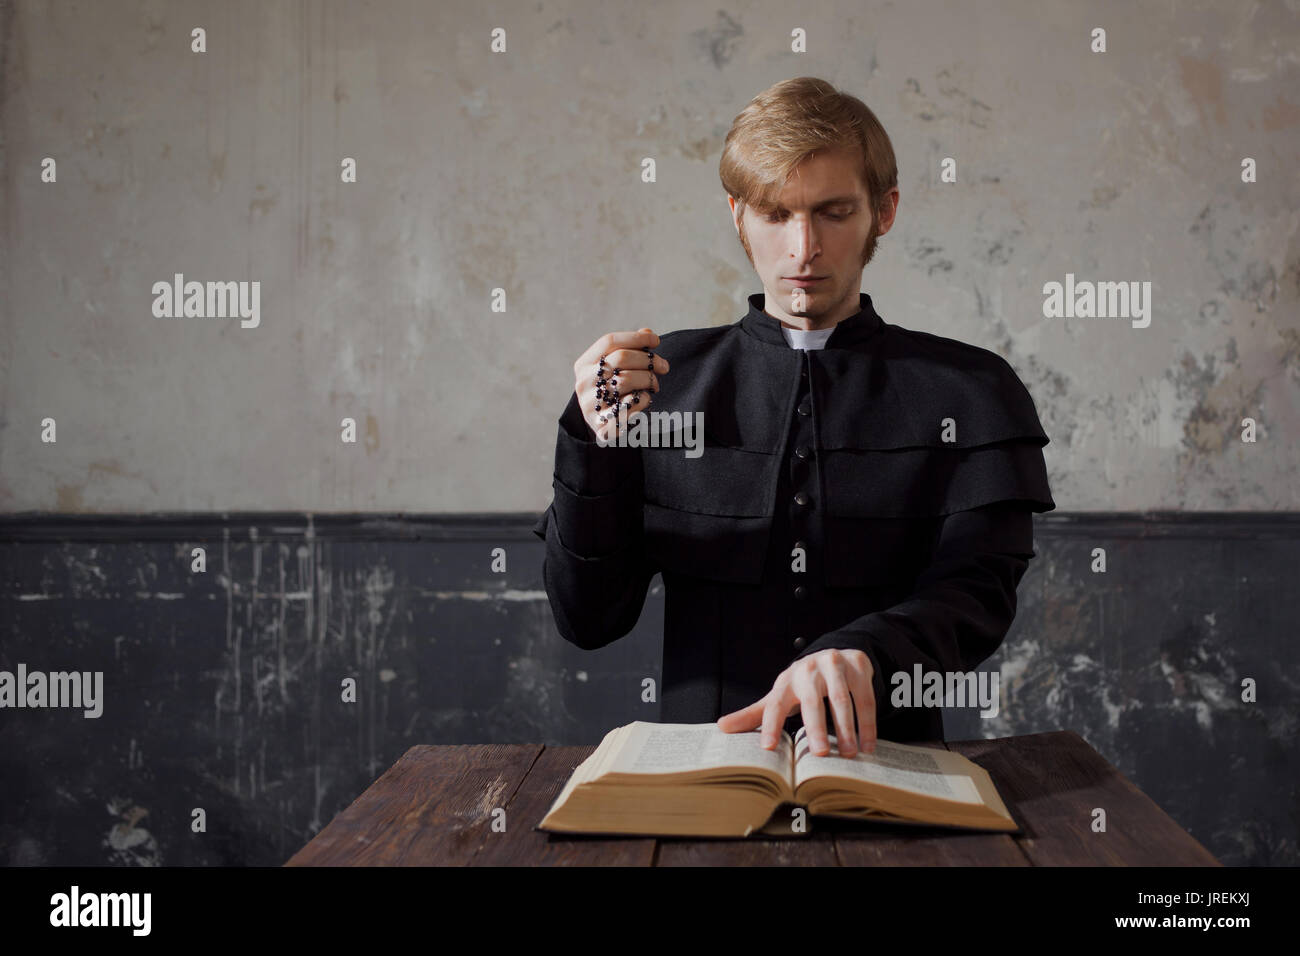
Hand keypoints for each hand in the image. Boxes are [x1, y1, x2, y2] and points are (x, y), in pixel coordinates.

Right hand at [572, 328, 669, 442]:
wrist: (602, 426)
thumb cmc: (612, 391)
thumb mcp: (614, 370)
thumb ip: (629, 350)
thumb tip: (647, 332)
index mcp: (584, 365)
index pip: (609, 341)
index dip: (635, 338)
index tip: (656, 340)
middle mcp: (583, 382)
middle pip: (620, 358)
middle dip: (648, 359)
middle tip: (664, 366)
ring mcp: (590, 404)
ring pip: (626, 380)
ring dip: (648, 379)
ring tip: (655, 384)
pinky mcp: (602, 424)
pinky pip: (630, 404)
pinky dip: (643, 399)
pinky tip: (645, 398)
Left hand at [716, 648, 876, 757]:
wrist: (834, 654)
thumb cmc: (802, 685)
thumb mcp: (779, 696)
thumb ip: (754, 714)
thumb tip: (721, 727)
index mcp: (786, 681)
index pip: (775, 704)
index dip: (771, 725)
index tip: (769, 748)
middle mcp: (809, 670)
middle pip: (812, 702)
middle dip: (815, 728)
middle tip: (819, 754)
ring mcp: (834, 665)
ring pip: (842, 700)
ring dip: (846, 728)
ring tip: (849, 753)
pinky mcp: (857, 666)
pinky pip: (864, 697)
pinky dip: (867, 723)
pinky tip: (868, 745)